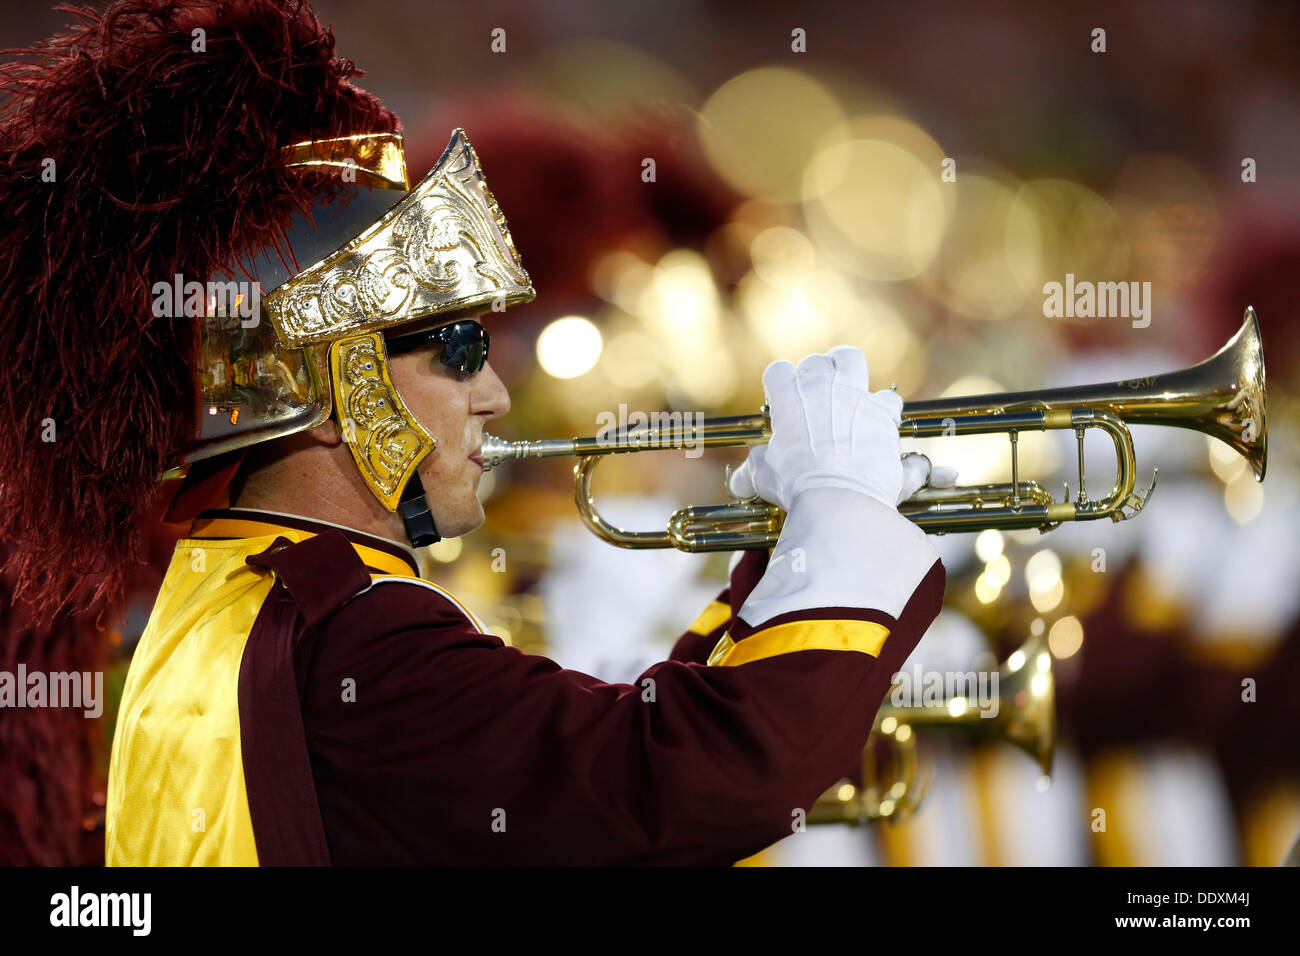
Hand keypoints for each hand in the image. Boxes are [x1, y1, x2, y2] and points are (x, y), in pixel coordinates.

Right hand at [727, 346, 925, 510]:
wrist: (841, 498)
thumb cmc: (797, 485)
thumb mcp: (766, 477)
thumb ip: (753, 472)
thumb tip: (739, 484)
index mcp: (789, 396)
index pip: (777, 372)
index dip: (778, 385)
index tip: (780, 402)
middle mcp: (823, 387)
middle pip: (815, 361)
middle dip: (813, 373)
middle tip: (814, 394)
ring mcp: (856, 396)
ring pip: (852, 359)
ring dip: (849, 370)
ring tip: (848, 386)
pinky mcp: (885, 413)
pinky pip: (890, 400)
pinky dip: (885, 411)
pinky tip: (881, 425)